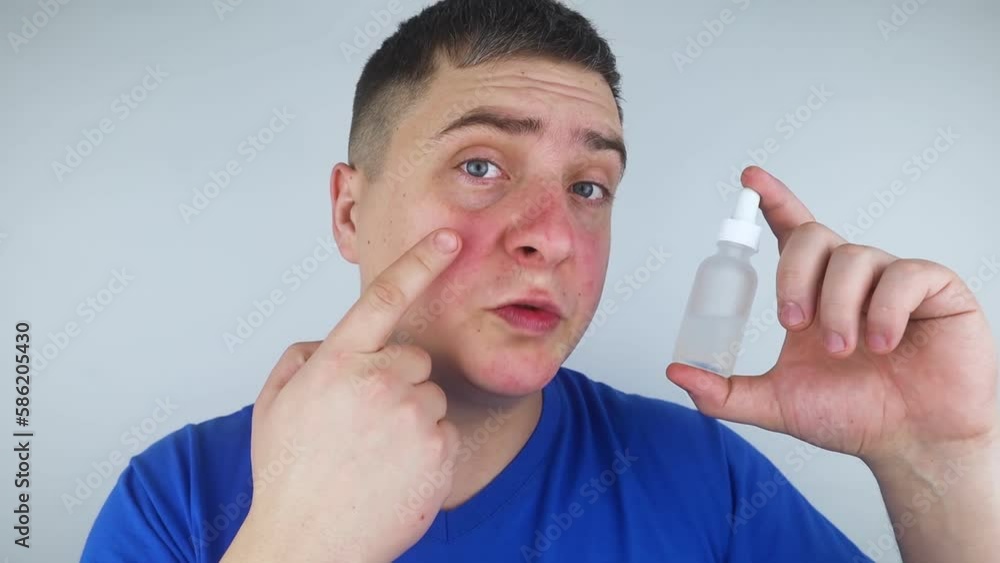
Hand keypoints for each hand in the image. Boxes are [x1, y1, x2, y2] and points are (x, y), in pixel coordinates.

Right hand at [223, 229, 463, 562]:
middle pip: (414, 360)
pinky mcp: (440, 450)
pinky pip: (444, 432)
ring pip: (431, 397)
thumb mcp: (274, 404)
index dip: (420, 262)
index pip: (384, 297)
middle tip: (365, 424)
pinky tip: (394, 472)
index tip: (447, 239)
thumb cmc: (288, 476)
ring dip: (412, 417)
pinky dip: (426, 449)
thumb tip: (329, 343)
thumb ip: (302, 358)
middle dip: (397, 382)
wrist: (311, 544)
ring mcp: (413, 416)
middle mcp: (379, 381)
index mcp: (337, 362)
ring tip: (375, 454)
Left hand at [667, 166, 998, 466]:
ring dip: (838, 306)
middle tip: (793, 324)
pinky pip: (903, 274)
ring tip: (846, 349)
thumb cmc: (855, 415)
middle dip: (792, 276)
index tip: (749, 180)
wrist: (914, 442)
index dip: (772, 201)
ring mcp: (892, 279)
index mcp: (812, 292)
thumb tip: (675, 372)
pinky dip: (885, 310)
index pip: (791, 231)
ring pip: (853, 257)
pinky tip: (884, 343)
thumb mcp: (778, 404)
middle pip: (812, 235)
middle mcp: (849, 277)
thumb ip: (724, 391)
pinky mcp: (935, 288)